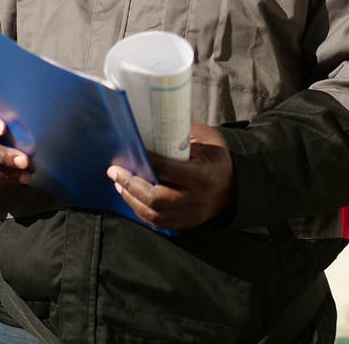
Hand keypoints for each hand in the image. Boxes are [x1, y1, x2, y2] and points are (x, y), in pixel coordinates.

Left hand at [106, 122, 233, 229]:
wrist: (234, 188)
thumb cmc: (217, 158)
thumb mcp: (208, 140)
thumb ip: (184, 133)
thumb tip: (155, 124)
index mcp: (203, 177)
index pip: (169, 170)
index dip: (148, 161)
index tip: (133, 150)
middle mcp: (195, 200)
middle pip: (156, 197)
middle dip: (131, 184)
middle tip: (114, 171)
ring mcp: (189, 216)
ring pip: (153, 213)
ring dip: (131, 198)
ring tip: (118, 183)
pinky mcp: (184, 224)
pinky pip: (157, 222)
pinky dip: (140, 210)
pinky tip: (130, 196)